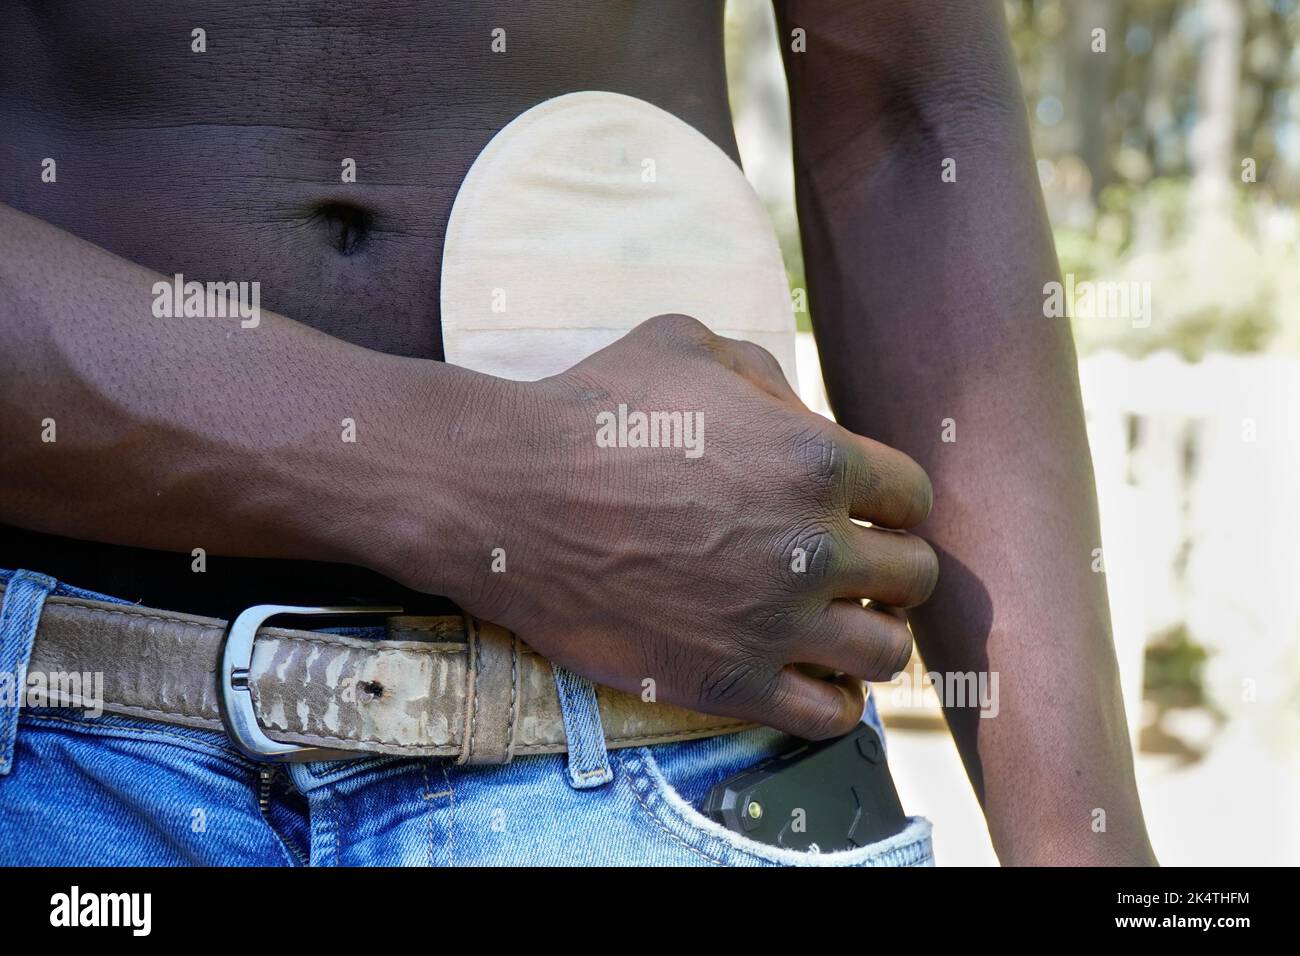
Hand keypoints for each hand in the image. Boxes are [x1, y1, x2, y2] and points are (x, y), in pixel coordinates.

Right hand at [413, 314, 937, 738]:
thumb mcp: (687, 346)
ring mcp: (774, 623)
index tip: (862, 513)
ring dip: (869, 634)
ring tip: (832, 623)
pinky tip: (810, 675)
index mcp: (817, 460)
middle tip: (849, 568)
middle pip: (913, 577)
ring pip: (886, 652)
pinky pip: (829, 716)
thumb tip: (804, 418)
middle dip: (888, 568)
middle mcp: (812, 547)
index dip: (891, 504)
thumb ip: (767, 375)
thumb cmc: (591, 413)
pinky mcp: (729, 682)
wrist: (505, 496)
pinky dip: (834, 699)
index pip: (914, 497)